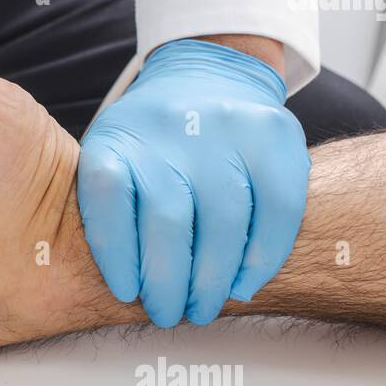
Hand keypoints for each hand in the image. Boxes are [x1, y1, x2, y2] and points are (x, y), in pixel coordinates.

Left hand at [77, 38, 309, 326]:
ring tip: (203, 307)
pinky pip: (277, 210)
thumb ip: (109, 209)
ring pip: (224, 221)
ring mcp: (226, 128)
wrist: (212, 72)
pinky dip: (262, 259)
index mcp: (119, 136)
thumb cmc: (153, 140)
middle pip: (168, 219)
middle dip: (168, 282)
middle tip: (169, 314)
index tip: (127, 292)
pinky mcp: (275, 136)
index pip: (108, 196)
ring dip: (214, 280)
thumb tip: (122, 290)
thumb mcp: (112, 155)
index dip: (116, 253)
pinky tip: (244, 285)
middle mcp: (171, 127)